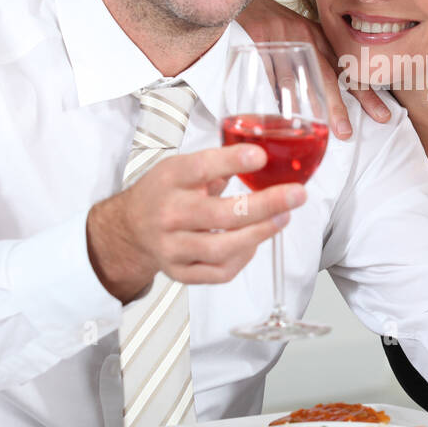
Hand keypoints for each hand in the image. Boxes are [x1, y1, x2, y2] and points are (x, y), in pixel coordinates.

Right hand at [86, 144, 306, 302]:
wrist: (131, 227)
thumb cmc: (165, 192)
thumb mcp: (182, 167)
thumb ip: (219, 163)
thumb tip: (267, 155)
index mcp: (170, 179)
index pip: (200, 168)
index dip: (232, 161)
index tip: (260, 156)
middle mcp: (168, 214)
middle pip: (220, 214)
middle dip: (266, 204)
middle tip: (296, 195)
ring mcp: (172, 247)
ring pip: (222, 248)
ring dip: (261, 233)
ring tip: (283, 218)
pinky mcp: (180, 271)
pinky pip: (220, 271)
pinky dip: (244, 258)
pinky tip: (254, 242)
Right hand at [237, 0, 390, 137]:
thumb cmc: (276, 21)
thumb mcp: (303, 31)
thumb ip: (320, 55)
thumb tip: (337, 92)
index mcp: (320, 38)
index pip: (347, 68)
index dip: (366, 93)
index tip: (382, 114)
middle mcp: (305, 39)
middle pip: (326, 76)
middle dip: (338, 106)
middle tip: (346, 132)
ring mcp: (281, 40)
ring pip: (296, 79)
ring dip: (307, 106)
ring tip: (318, 130)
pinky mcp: (257, 42)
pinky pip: (268, 74)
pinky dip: (275, 95)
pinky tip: (283, 114)